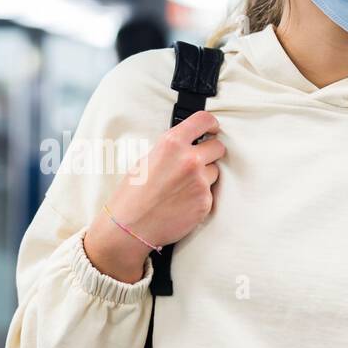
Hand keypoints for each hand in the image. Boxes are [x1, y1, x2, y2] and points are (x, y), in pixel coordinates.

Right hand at [83, 110, 225, 282]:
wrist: (129, 227)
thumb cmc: (132, 195)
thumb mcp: (146, 160)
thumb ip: (172, 149)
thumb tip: (190, 144)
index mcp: (171, 144)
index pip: (204, 120)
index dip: (212, 125)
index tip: (212, 130)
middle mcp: (189, 160)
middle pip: (218, 147)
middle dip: (210, 153)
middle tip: (196, 162)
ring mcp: (200, 182)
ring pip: (214, 171)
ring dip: (204, 176)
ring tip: (181, 188)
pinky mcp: (205, 202)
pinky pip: (210, 193)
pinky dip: (200, 196)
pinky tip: (182, 202)